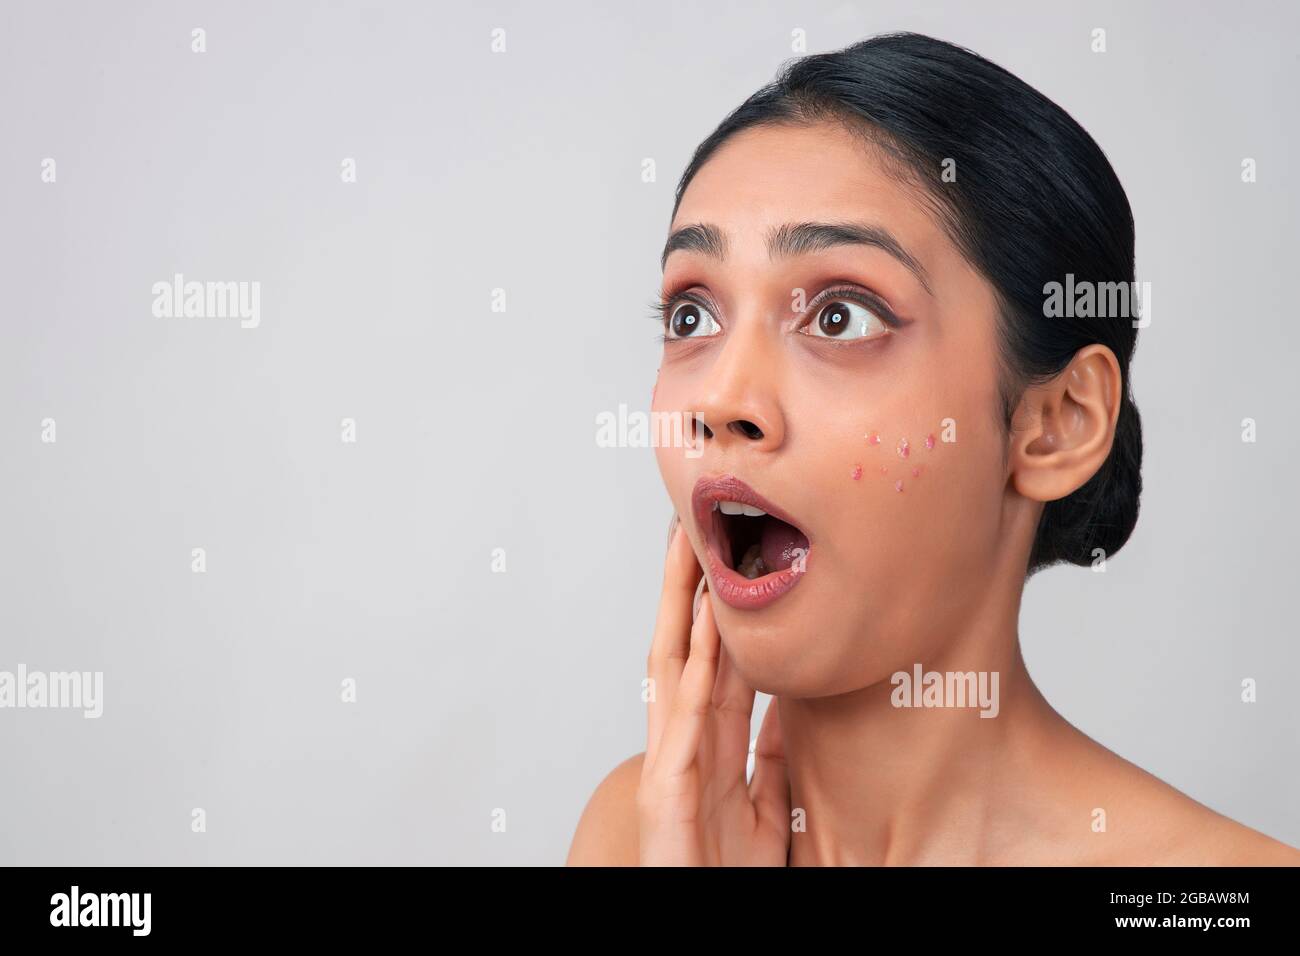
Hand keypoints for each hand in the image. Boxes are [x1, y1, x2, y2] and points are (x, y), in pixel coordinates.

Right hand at [637, 520, 790, 865]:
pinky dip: (696, 670)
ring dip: (682, 607)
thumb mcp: (763, 809)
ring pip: (673, 668)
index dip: (716, 608)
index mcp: (707, 749)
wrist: (703, 918)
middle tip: (691, 525)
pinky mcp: (666, 793)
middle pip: (682, 649)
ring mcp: (669, 766)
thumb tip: (786, 711)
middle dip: (685, 588)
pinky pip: (685, 721)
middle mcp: (682, 746)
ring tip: (690, 549)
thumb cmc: (724, 874)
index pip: (711, 662)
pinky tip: (706, 627)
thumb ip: (769, 759)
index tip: (724, 556)